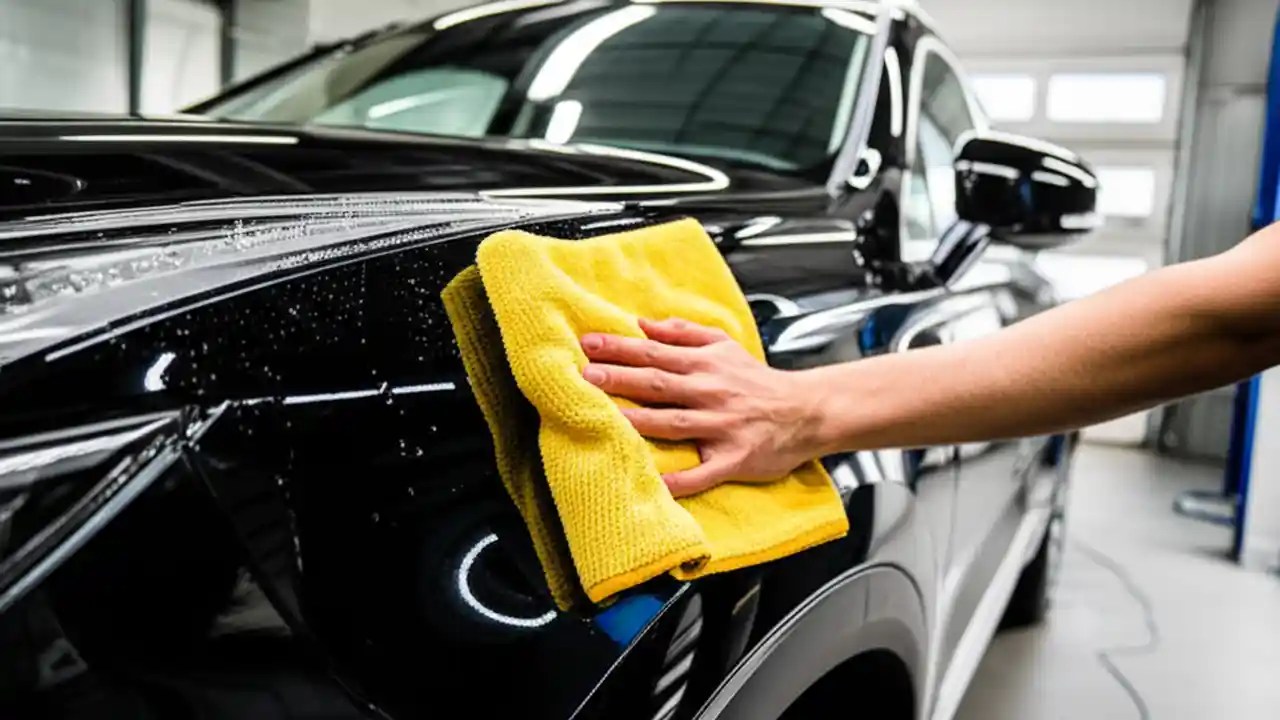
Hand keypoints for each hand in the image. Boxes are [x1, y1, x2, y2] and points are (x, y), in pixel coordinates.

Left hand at [580, 318, 822, 496]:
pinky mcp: (733, 458)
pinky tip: (656, 484)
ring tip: (607, 416)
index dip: (620, 347)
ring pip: (674, 423)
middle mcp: (710, 393)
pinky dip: (680, 480)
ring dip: (639, 419)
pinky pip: (702, 472)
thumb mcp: (724, 345)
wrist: (806, 410)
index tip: (588, 343)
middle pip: (658, 383)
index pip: (654, 353)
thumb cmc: (758, 381)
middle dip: (620, 378)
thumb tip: (644, 324)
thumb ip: (683, 332)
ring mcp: (721, 427)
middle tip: (586, 374)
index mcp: (705, 365)